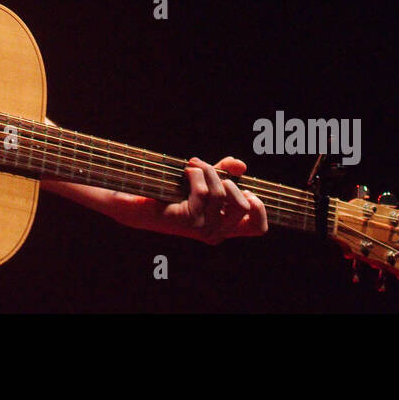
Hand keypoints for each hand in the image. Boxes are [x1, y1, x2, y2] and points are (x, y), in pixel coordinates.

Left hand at [116, 156, 267, 242]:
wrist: (138, 202)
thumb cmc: (171, 192)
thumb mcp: (204, 180)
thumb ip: (225, 173)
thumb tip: (241, 166)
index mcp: (224, 227)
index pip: (258, 228)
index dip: (260, 208)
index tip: (246, 190)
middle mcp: (216, 234)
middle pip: (244, 206)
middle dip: (227, 180)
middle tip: (208, 170)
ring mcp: (203, 230)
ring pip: (221, 193)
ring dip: (207, 171)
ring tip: (192, 167)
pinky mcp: (190, 221)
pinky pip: (203, 191)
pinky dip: (195, 174)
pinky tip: (184, 172)